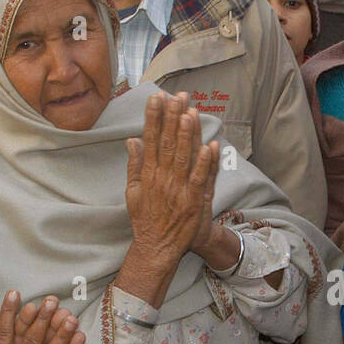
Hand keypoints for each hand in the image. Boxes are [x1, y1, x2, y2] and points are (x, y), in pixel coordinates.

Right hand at [125, 92, 219, 254]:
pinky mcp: (193, 201)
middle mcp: (161, 179)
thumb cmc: (145, 219)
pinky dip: (206, 163)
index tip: (156, 98)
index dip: (154, 117)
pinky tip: (210, 145)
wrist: (156, 248)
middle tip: (176, 96)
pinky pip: (201, 179)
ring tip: (190, 112)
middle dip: (172, 118)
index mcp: (147, 174)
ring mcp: (178, 190)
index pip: (150, 139)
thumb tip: (132, 139)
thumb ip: (134, 164)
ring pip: (183, 157)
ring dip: (187, 134)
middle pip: (167, 143)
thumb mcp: (132, 191)